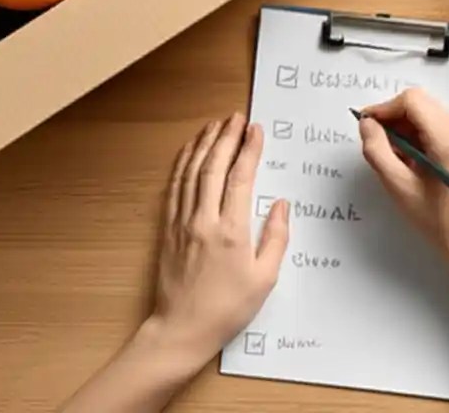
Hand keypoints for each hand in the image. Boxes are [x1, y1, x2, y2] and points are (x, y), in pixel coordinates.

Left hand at [147, 114, 289, 365]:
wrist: (181, 329)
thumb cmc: (226, 309)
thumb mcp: (264, 278)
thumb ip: (275, 237)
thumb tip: (280, 206)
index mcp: (231, 231)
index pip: (240, 178)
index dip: (248, 150)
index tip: (256, 130)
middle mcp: (203, 220)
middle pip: (213, 166)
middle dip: (226, 137)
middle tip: (236, 118)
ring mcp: (182, 222)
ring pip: (191, 172)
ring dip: (203, 144)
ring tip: (215, 125)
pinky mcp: (168, 229)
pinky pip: (174, 187)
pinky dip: (182, 164)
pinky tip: (189, 152)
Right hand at [357, 89, 448, 265]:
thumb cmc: (438, 219)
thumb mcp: (398, 185)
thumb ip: (377, 150)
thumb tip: (367, 124)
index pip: (412, 101)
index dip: (384, 108)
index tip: (366, 123)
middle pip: (419, 104)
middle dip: (393, 118)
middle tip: (377, 142)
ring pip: (426, 112)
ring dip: (404, 127)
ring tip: (394, 156)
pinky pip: (436, 124)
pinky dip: (417, 134)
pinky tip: (409, 159)